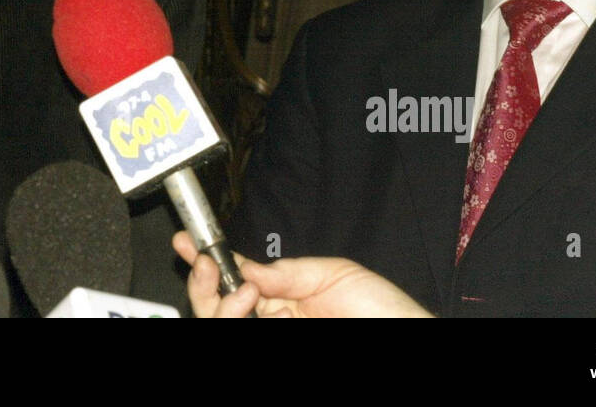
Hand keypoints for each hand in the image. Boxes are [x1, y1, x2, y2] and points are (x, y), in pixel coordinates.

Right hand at [172, 231, 433, 317]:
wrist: (409, 334)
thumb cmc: (385, 311)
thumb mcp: (335, 275)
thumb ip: (288, 272)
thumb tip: (245, 268)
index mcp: (284, 299)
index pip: (234, 279)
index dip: (205, 260)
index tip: (186, 242)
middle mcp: (274, 320)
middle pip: (215, 308)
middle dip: (202, 285)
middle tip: (206, 265)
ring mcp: (276, 335)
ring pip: (221, 324)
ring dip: (221, 306)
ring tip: (244, 292)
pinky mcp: (278, 352)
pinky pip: (242, 335)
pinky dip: (238, 319)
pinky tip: (262, 309)